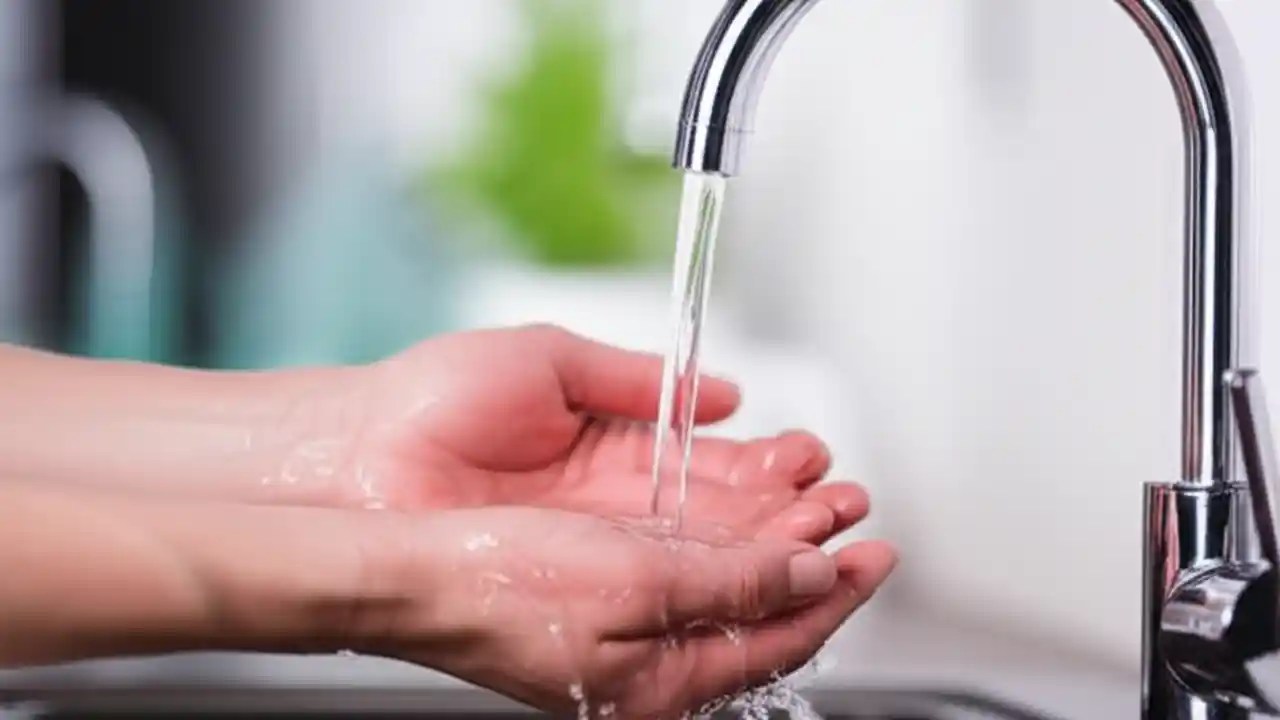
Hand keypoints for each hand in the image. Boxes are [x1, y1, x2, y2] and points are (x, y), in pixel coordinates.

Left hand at [300, 325, 867, 542]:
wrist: (363, 454)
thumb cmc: (436, 397)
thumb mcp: (553, 360)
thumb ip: (644, 379)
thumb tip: (725, 394)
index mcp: (614, 446)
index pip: (714, 464)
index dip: (772, 465)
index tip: (817, 459)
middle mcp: (615, 507)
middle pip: (724, 517)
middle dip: (793, 511)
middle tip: (848, 504)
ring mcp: (598, 548)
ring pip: (704, 556)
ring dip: (772, 547)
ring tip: (831, 533)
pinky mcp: (577, 584)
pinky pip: (660, 585)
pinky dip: (717, 578)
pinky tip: (767, 566)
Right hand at [359, 507, 897, 717]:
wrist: (414, 568)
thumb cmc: (503, 585)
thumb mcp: (639, 583)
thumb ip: (735, 582)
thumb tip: (808, 576)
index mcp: (665, 685)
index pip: (781, 639)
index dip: (836, 591)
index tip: (877, 551)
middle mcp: (653, 669)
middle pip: (760, 613)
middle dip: (812, 558)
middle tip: (851, 512)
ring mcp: (628, 635)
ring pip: (725, 586)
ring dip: (772, 541)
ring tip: (812, 500)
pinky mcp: (604, 600)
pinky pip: (684, 570)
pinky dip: (721, 538)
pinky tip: (737, 512)